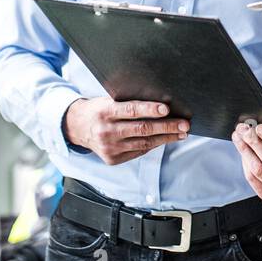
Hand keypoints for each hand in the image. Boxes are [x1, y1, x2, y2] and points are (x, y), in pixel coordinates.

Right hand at [63, 97, 188, 165]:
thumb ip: (128, 103)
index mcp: (105, 112)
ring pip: (144, 143)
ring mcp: (110, 148)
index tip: (167, 109)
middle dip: (167, 127)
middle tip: (184, 124)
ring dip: (166, 138)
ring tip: (181, 132)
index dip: (150, 109)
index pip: (130, 110)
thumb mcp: (108, 101)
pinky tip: (165, 139)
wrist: (77, 128)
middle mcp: (106, 131)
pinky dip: (153, 145)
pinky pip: (138, 151)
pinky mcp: (113, 159)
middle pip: (142, 129)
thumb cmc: (98, 110)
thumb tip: (159, 105)